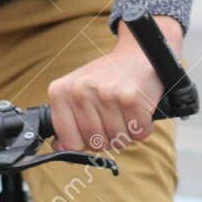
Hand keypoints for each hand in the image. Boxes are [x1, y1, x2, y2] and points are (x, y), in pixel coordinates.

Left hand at [46, 16, 183, 152]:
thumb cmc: (106, 78)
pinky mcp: (130, 98)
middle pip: (96, 143)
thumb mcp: (78, 92)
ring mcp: (105, 94)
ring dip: (127, 132)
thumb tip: (58, 148)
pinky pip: (138, 133)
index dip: (85, 142)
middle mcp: (80, 91)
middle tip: (114, 116)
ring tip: (126, 110)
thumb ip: (66, 121)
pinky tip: (139, 109)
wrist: (138, 53)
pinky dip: (143, 127)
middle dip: (110, 138)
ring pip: (118, 141)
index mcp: (60, 91)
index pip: (70, 143)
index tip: (93, 129)